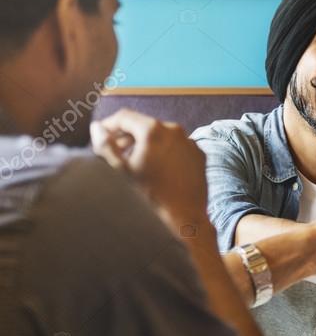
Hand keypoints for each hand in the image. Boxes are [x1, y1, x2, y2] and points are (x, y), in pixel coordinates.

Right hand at [91, 109, 206, 232]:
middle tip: (114, 151)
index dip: (109, 124)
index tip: (101, 135)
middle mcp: (175, 131)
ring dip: (146, 144)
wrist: (182, 218)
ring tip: (134, 162)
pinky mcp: (199, 156)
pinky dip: (165, 152)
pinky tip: (156, 169)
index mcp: (154, 131)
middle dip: (127, 136)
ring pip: (162, 136)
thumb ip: (104, 146)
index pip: (125, 117)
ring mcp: (190, 143)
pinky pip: (177, 147)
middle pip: (144, 125)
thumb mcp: (119, 171)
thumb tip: (96, 127)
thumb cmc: (148, 196)